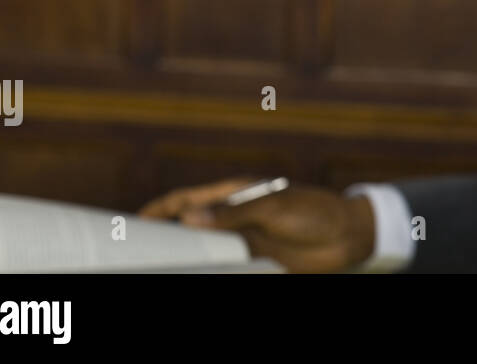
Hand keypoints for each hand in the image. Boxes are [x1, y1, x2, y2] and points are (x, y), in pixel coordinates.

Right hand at [139, 178, 375, 272]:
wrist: (348, 236)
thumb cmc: (313, 211)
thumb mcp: (273, 208)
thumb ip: (232, 213)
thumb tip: (187, 218)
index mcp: (233, 196)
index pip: (185, 201)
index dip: (157, 210)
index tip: (128, 223)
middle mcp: (232, 218)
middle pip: (187, 229)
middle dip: (160, 238)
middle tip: (129, 255)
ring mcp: (241, 241)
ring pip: (201, 252)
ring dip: (182, 260)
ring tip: (153, 272)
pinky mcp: (254, 262)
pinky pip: (222, 270)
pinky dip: (206, 274)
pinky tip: (193, 279)